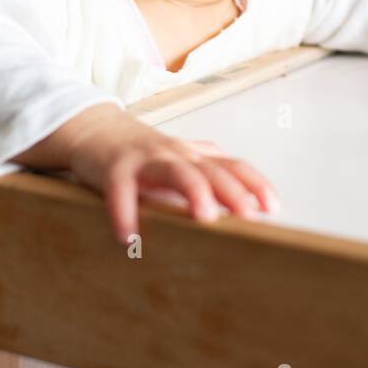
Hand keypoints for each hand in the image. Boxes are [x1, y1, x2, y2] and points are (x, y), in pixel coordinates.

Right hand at [68, 113, 279, 245]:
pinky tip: (130, 238)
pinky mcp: (114, 169)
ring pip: (175, 170)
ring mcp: (145, 159)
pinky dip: (125, 214)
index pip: (233, 166)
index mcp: (194, 156)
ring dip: (193, 191)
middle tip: (250, 215)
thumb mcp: (181, 160)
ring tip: (205, 216)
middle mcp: (175, 154)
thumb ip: (211, 173)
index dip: (255, 184)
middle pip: (210, 169)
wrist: (94, 129)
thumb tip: (250, 197)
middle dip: (232, 190)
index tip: (273, 207)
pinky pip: (121, 191)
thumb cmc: (143, 152)